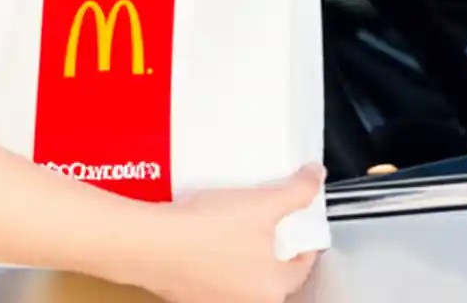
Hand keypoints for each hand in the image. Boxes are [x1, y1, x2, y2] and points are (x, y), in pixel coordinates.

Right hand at [132, 163, 325, 302]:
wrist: (149, 243)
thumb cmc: (209, 232)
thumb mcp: (264, 203)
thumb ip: (298, 191)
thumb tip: (316, 176)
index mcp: (272, 289)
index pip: (302, 265)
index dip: (304, 237)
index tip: (300, 219)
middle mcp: (246, 302)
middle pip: (271, 271)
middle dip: (273, 245)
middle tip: (270, 216)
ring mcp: (213, 301)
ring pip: (240, 273)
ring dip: (242, 250)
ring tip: (239, 219)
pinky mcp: (186, 294)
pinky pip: (210, 272)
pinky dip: (214, 254)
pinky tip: (207, 231)